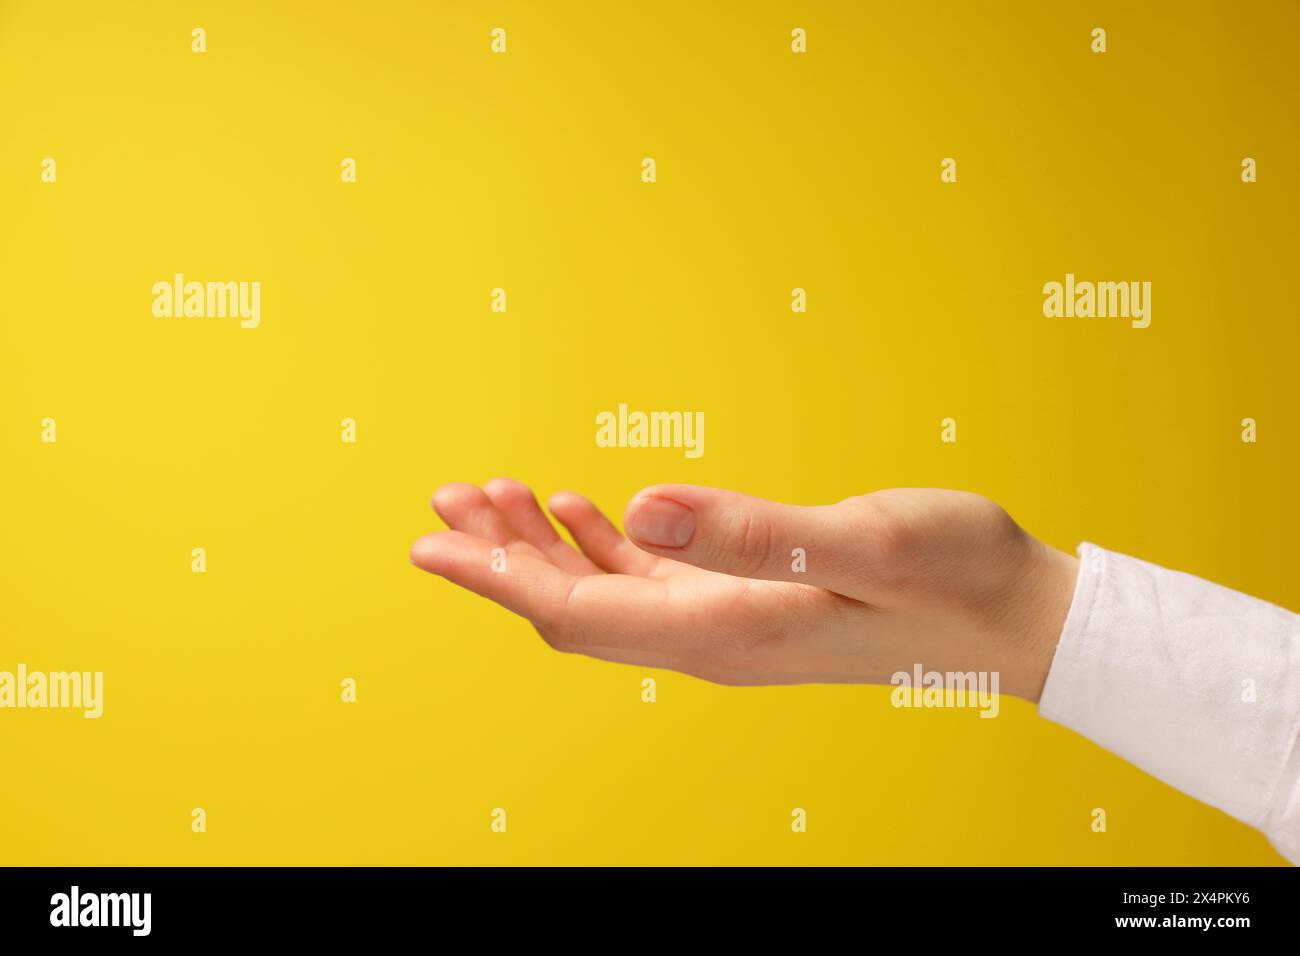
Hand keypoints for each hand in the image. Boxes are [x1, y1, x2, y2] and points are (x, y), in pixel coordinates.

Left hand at [409, 480, 1079, 699]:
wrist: (1016, 619)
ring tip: (491, 496)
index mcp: (727, 632)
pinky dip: (605, 544)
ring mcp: (729, 623)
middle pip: (574, 610)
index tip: (429, 544)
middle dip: (501, 561)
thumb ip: (754, 531)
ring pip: (605, 594)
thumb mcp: (866, 541)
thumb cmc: (957, 578)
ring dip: (544, 550)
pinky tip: (584, 508)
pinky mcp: (751, 601)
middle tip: (442, 502)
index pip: (580, 615)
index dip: (498, 579)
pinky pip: (653, 580)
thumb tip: (641, 507)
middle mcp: (713, 640)